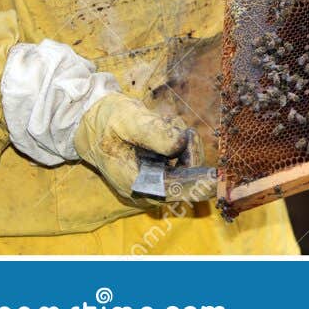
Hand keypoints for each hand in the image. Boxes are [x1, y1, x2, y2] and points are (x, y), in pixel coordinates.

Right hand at [73, 93, 189, 201]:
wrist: (93, 121)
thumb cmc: (107, 121)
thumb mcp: (128, 119)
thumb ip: (153, 133)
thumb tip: (180, 144)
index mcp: (134, 183)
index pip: (171, 189)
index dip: (195, 185)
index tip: (215, 180)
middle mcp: (146, 188)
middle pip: (185, 177)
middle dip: (190, 150)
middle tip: (183, 130)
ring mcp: (154, 181)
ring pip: (186, 165)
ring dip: (185, 143)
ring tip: (167, 124)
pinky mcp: (160, 171)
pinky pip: (182, 158)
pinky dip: (181, 141)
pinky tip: (167, 127)